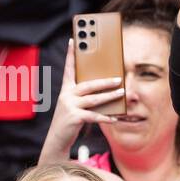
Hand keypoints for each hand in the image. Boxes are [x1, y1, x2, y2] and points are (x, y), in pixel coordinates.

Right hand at [40, 40, 123, 164]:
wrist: (57, 139)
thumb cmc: (69, 120)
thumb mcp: (75, 106)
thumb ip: (86, 97)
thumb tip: (106, 92)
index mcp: (66, 89)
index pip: (69, 69)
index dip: (71, 55)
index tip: (73, 40)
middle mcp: (66, 95)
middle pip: (88, 84)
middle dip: (105, 81)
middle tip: (119, 78)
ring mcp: (69, 106)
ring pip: (93, 99)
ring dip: (109, 96)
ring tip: (122, 93)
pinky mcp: (74, 118)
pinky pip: (94, 116)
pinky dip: (106, 117)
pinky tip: (115, 118)